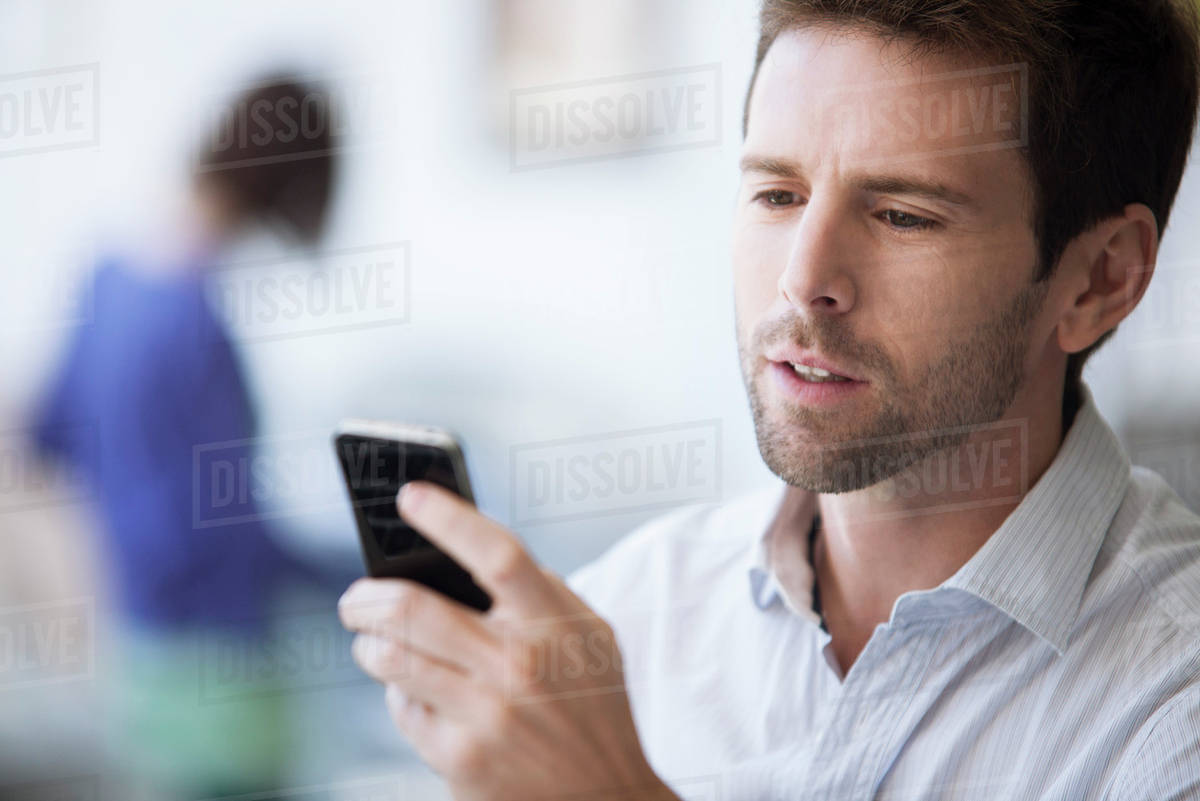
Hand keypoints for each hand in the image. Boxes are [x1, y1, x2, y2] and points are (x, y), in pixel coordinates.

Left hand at [338, 481, 677, 800]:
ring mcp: (485, 716)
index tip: (411, 497)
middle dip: (366, 596)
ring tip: (370, 639)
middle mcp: (518, 667)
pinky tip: (414, 691)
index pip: (497, 554)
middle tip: (355, 597)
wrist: (605, 797)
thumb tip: (464, 554)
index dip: (450, 519)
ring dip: (367, 642)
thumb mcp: (589, 636)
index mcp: (555, 625)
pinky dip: (398, 693)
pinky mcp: (459, 759)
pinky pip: (401, 708)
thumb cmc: (592, 705)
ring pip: (390, 658)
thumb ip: (539, 593)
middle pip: (413, 608)